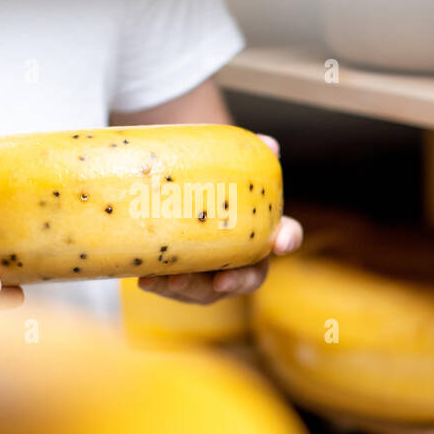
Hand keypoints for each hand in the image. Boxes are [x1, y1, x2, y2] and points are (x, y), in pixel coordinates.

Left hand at [135, 134, 302, 304]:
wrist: (179, 191)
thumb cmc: (212, 181)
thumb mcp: (228, 166)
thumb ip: (248, 156)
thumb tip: (270, 143)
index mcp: (262, 231)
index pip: (286, 235)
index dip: (287, 239)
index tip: (281, 243)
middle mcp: (242, 260)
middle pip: (247, 279)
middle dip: (236, 282)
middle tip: (222, 281)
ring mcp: (212, 275)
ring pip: (207, 291)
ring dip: (190, 288)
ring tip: (172, 279)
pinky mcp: (183, 280)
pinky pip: (174, 289)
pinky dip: (161, 285)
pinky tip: (146, 279)